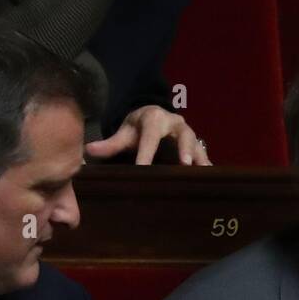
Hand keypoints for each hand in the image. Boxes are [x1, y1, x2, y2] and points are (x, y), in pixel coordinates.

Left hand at [84, 105, 211, 165]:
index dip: (146, 152)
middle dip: (185, 148)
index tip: (141, 168)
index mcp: (155, 119)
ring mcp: (189, 135)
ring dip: (200, 158)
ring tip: (202, 172)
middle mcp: (176, 124)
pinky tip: (211, 180)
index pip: (151, 136)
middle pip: (183, 135)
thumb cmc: (137, 129)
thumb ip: (109, 144)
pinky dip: (207, 166)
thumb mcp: (124, 134)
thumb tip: (87, 151)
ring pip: (197, 145)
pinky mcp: (196, 147)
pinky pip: (203, 155)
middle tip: (184, 163)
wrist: (153, 119)